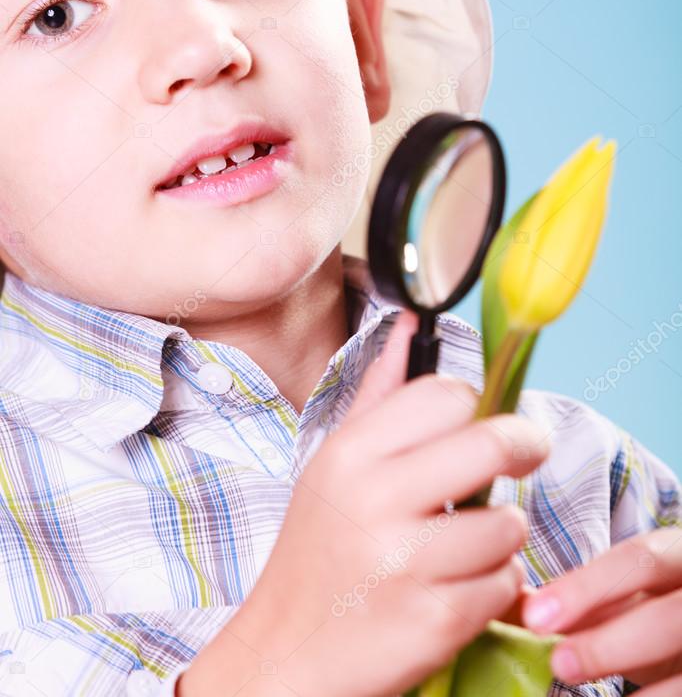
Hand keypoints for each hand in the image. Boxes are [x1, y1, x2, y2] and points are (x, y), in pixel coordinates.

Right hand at [179, 308, 549, 696]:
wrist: (285, 655)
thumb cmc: (318, 549)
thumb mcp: (333, 465)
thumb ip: (378, 393)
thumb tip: (410, 325)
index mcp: (351, 453)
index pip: (446, 394)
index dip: (478, 404)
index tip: (483, 420)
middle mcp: (374, 500)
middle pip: (492, 443)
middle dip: (524, 447)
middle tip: (524, 457)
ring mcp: (404, 563)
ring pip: (509, 522)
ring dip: (502, 534)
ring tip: (467, 543)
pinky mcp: (433, 622)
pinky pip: (505, 584)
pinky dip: (493, 588)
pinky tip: (456, 588)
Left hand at [521, 526, 681, 694]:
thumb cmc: (662, 604)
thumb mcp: (634, 594)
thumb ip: (591, 598)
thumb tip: (528, 611)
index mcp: (681, 553)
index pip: (638, 560)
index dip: (587, 588)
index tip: (536, 616)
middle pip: (667, 616)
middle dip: (609, 643)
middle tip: (559, 663)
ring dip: (633, 682)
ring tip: (576, 687)